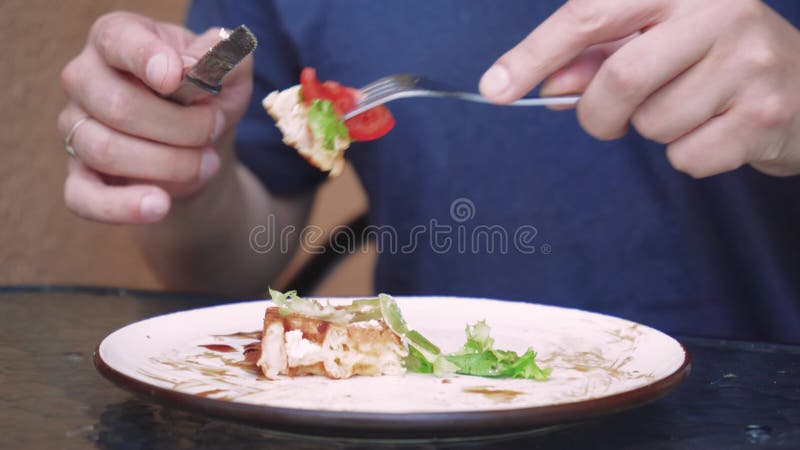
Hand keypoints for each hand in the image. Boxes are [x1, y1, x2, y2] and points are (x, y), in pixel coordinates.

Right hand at [58, 12, 252, 222]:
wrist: (204, 149)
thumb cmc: (208, 100)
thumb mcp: (229, 75)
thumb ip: (224, 59)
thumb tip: (205, 60)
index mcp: (118, 39)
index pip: (117, 39)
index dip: (145, 58)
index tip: (175, 78)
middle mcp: (85, 79)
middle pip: (118, 106)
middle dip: (181, 126)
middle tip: (215, 129)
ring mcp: (76, 128)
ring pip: (106, 151)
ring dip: (170, 163)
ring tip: (208, 163)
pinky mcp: (80, 175)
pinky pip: (83, 198)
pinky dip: (122, 207)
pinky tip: (158, 206)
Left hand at [479, 0, 799, 177]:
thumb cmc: (711, 62)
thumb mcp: (654, 45)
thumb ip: (597, 58)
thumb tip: (547, 84)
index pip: (589, 14)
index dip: (534, 54)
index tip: (494, 89)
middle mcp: (719, 11)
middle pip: (619, 79)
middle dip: (597, 114)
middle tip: (607, 120)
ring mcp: (749, 61)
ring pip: (652, 124)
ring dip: (651, 131)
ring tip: (688, 109)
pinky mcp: (765, 113)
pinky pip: (686, 158)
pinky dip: (686, 157)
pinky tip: (715, 130)